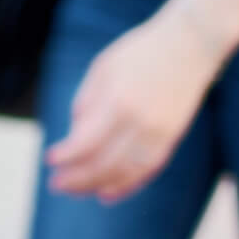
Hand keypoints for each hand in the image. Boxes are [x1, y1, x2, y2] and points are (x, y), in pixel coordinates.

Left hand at [46, 8, 224, 202]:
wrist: (190, 45)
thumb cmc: (139, 53)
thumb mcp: (102, 69)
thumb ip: (86, 104)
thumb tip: (74, 137)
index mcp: (118, 102)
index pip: (86, 142)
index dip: (65, 156)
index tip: (49, 159)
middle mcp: (140, 122)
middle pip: (104, 163)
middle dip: (76, 178)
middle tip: (55, 184)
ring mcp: (160, 132)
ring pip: (126, 172)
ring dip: (97, 185)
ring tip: (75, 191)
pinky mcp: (172, 137)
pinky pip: (148, 169)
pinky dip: (127, 185)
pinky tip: (107, 193)